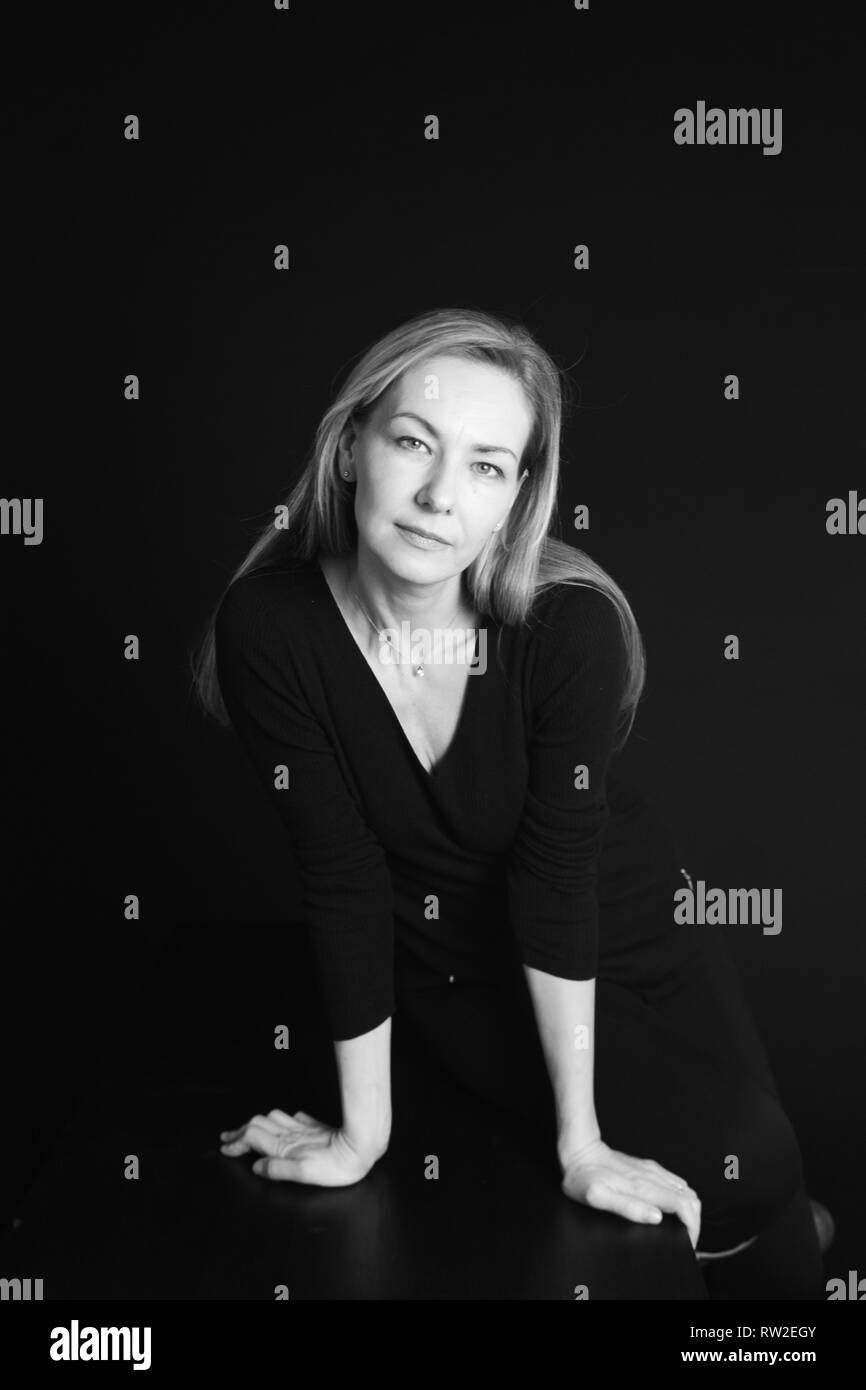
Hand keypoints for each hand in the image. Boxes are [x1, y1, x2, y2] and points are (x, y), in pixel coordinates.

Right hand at [219, 1108, 384, 1184]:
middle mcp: (291, 1134)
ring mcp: (303, 1128)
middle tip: (226, 1138)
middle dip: (239, 1131)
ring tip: (247, 1129)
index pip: (252, 1138)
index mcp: (285, 1146)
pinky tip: (283, 1124)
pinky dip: (280, 1121)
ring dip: (256, 1123)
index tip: (224, 1149)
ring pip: (272, 1118)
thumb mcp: (305, 1174)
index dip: (236, 1143)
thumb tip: (256, 1166)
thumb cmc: (337, 1165)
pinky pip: (292, 1118)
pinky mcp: (315, 1126)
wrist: (362, 1145)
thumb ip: (279, 1169)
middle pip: (257, 1124)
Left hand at [560, 1136, 701, 1249]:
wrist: (578, 1150)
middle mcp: (652, 1176)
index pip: (685, 1206)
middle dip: (694, 1222)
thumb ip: (628, 1207)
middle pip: (691, 1199)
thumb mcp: (598, 1198)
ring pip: (684, 1190)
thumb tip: (656, 1217)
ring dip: (689, 1210)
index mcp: (643, 1187)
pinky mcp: (646, 1167)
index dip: (693, 1227)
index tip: (688, 1242)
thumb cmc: (583, 1177)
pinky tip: (670, 1208)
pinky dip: (680, 1198)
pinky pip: (673, 1183)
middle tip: (685, 1239)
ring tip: (680, 1228)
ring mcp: (651, 1170)